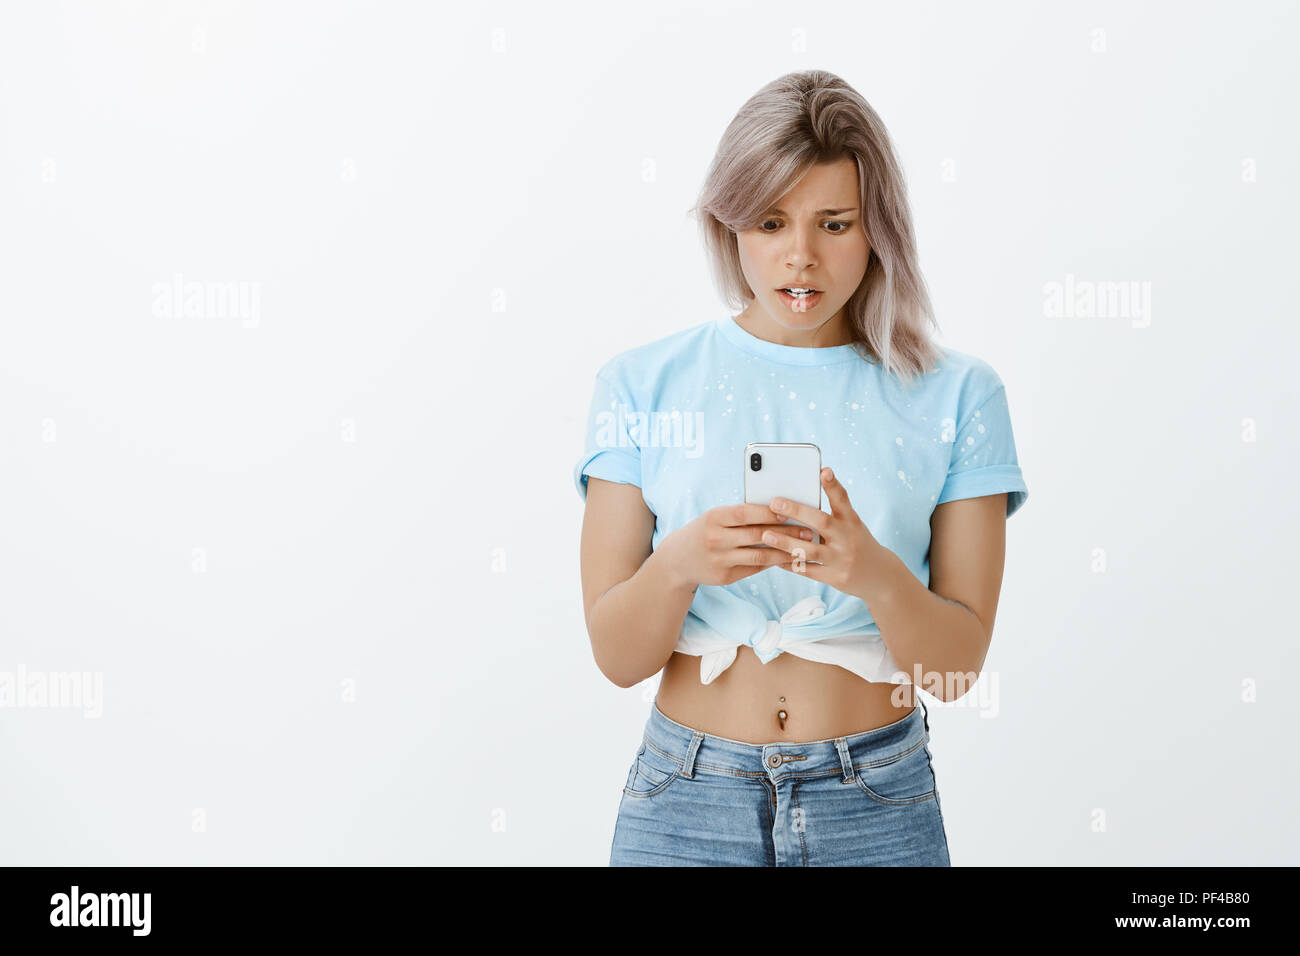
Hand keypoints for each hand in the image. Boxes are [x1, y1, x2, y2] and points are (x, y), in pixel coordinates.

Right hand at [656, 503, 815, 589]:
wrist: (678, 559)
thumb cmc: (704, 530)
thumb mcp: (715, 517)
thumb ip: (740, 515)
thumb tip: (777, 510)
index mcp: (713, 518)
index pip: (745, 513)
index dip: (768, 512)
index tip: (790, 511)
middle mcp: (715, 539)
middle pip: (757, 535)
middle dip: (785, 533)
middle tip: (808, 531)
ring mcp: (719, 560)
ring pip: (759, 556)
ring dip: (784, 552)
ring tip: (802, 548)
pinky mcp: (724, 577)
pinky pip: (754, 568)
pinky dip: (772, 563)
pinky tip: (786, 558)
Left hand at [760, 467, 888, 598]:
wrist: (880, 575)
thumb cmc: (856, 542)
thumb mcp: (851, 525)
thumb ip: (831, 515)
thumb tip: (797, 500)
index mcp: (851, 521)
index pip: (842, 500)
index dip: (833, 485)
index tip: (824, 470)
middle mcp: (848, 538)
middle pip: (821, 522)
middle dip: (797, 511)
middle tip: (775, 503)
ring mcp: (842, 559)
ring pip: (810, 549)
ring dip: (786, 542)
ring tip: (766, 535)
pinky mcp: (836, 577)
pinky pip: (808, 570)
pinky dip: (790, 564)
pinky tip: (774, 559)